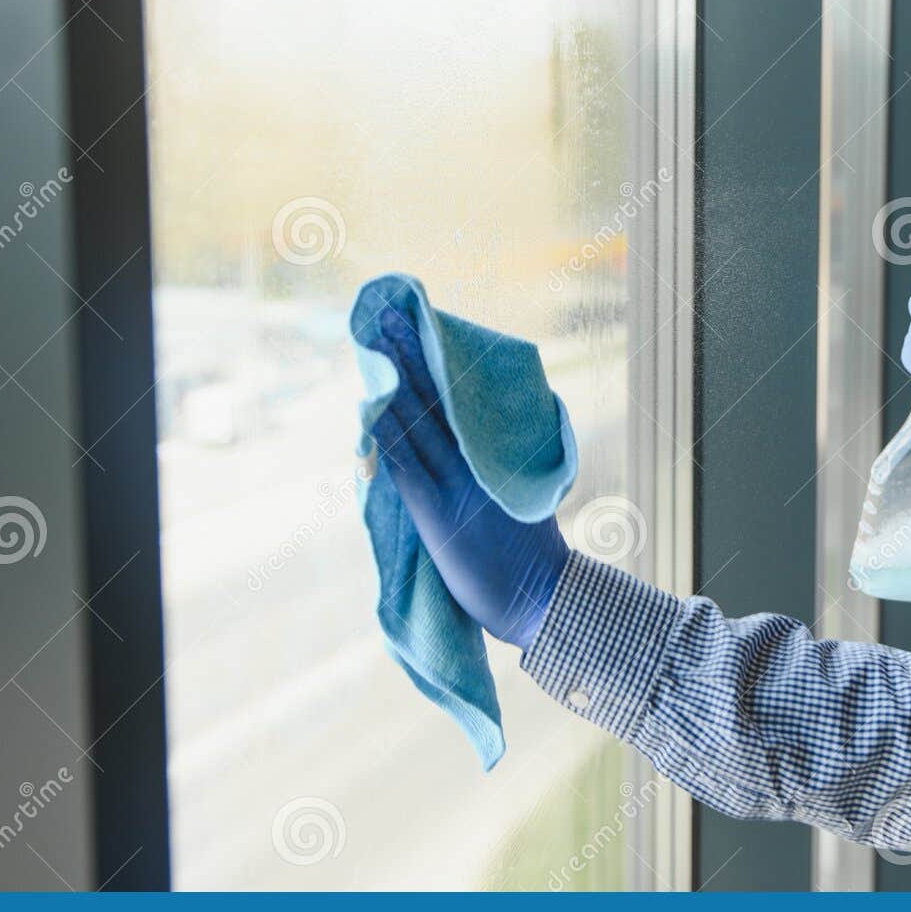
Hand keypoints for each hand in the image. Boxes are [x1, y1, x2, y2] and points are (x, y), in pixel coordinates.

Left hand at [370, 306, 567, 649]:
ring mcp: (455, 483)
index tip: (420, 326)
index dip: (437, 361)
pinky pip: (405, 464)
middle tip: (390, 315)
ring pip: (419, 419)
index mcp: (497, 454)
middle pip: (438, 395)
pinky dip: (385, 434)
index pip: (461, 398)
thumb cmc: (532, 553)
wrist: (541, 597)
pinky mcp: (436, 513)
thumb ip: (508, 460)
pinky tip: (369, 405)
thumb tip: (504, 428)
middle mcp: (475, 460)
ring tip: (375, 342)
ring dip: (392, 380)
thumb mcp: (529, 492)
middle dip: (411, 353)